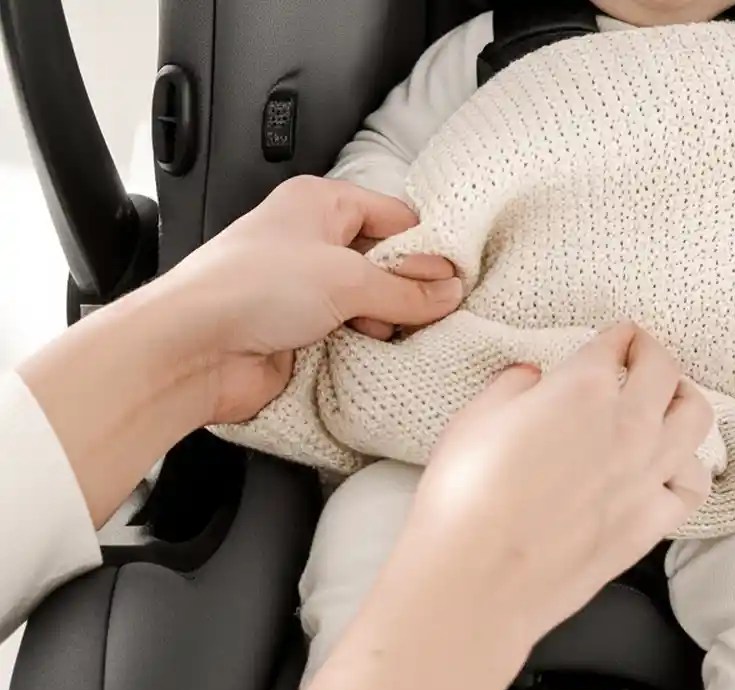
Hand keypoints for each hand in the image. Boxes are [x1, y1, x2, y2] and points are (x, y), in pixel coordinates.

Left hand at [156, 176, 463, 422]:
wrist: (191, 351)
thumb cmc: (252, 289)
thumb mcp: (347, 279)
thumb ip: (406, 289)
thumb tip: (450, 291)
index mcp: (320, 202)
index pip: (395, 216)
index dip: (425, 247)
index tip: (454, 278)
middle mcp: (312, 239)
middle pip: (385, 261)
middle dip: (409, 289)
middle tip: (430, 311)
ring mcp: (305, 287)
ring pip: (371, 300)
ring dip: (387, 320)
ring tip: (395, 334)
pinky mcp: (300, 330)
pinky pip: (351, 333)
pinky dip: (367, 343)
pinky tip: (377, 352)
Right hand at [296, 322, 713, 689]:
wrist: (478, 578)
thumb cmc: (466, 496)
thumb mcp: (475, 418)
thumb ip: (512, 386)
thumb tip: (531, 378)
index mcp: (584, 387)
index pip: (615, 343)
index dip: (616, 335)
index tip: (615, 336)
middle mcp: (628, 423)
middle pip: (665, 370)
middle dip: (654, 352)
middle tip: (643, 353)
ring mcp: (648, 474)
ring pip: (696, 418)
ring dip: (684, 399)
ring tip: (671, 401)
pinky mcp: (653, 521)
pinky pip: (692, 484)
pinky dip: (687, 467)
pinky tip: (672, 466)